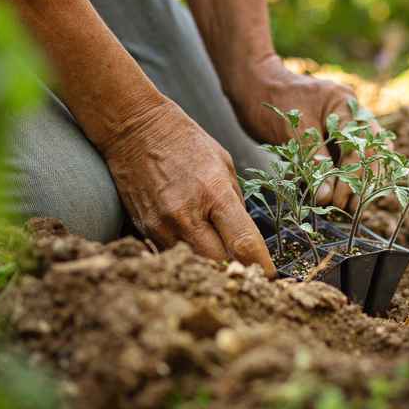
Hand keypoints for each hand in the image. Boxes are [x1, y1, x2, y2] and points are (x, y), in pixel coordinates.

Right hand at [102, 99, 275, 276]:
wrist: (135, 129)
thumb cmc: (186, 142)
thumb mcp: (224, 165)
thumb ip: (237, 205)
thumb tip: (247, 240)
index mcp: (214, 193)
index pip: (244, 245)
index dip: (263, 268)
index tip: (273, 278)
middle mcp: (186, 214)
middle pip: (219, 265)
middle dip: (238, 271)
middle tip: (249, 271)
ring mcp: (162, 225)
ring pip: (195, 265)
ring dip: (211, 267)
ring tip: (222, 259)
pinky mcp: (145, 230)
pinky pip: (173, 256)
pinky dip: (188, 257)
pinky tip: (195, 246)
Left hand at [225, 54, 381, 210]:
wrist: (252, 85)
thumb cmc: (270, 99)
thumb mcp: (293, 129)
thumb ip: (313, 160)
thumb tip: (327, 196)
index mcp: (345, 104)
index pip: (361, 144)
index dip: (356, 175)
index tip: (343, 200)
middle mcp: (349, 115)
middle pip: (368, 153)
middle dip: (362, 183)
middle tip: (351, 210)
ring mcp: (340, 127)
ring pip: (356, 160)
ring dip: (352, 185)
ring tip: (344, 210)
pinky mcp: (327, 140)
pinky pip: (338, 163)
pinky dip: (335, 180)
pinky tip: (330, 198)